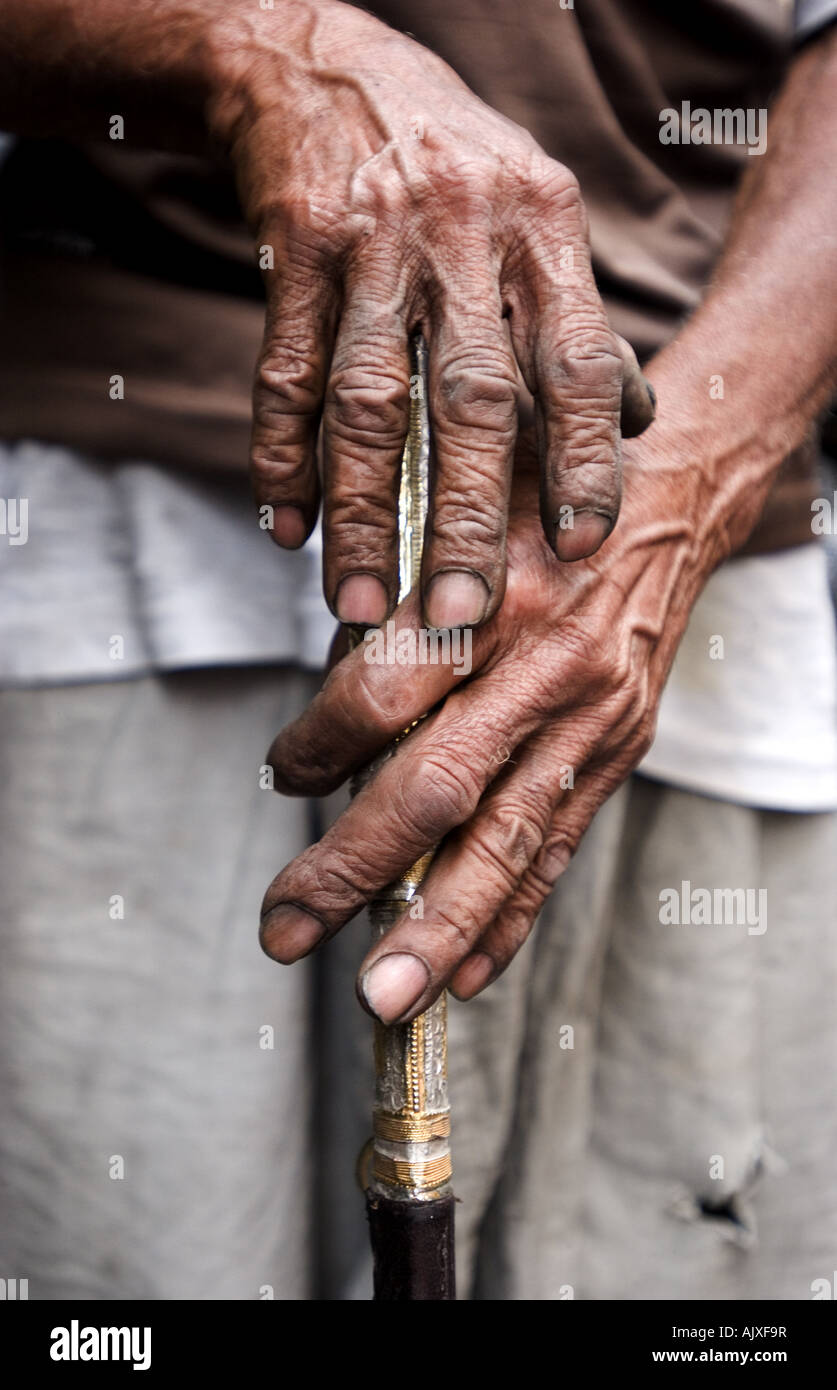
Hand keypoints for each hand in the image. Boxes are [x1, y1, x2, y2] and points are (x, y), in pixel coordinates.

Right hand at [212, 0, 654, 626]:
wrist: (325, 67)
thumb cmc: (453, 164)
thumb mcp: (538, 215)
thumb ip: (577, 318)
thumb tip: (634, 418)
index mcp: (542, 226)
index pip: (574, 360)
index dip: (583, 459)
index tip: (580, 547)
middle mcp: (461, 231)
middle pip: (468, 396)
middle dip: (468, 516)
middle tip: (462, 611)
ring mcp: (370, 240)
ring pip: (366, 401)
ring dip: (362, 513)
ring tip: (360, 603)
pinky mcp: (292, 251)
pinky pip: (282, 375)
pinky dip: (281, 460)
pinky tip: (287, 529)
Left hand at [257, 422, 718, 1023]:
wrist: (665, 508)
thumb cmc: (536, 509)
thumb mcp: (455, 530)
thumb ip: (395, 623)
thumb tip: (329, 733)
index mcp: (491, 590)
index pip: (383, 689)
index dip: (319, 743)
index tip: (283, 771)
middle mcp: (548, 663)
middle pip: (439, 786)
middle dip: (355, 868)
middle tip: (287, 930)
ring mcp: (593, 719)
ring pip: (507, 841)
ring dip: (437, 928)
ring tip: (383, 996)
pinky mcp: (619, 754)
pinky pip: (559, 848)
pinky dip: (510, 917)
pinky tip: (465, 974)